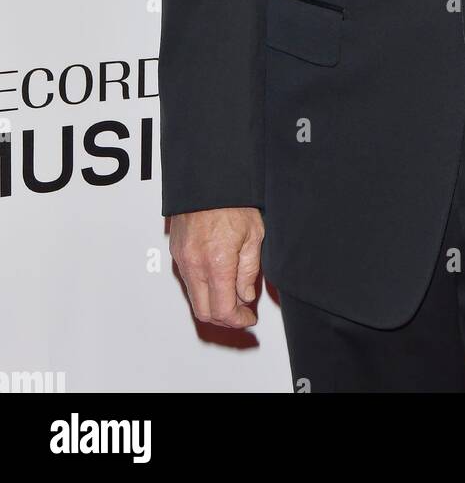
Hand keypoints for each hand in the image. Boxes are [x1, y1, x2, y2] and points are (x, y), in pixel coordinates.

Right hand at [168, 206, 263, 327]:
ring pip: (194, 298)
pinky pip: (187, 280)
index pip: (223, 311)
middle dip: (224, 318)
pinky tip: (217, 277)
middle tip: (241, 312)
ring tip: (232, 292)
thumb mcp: (254, 234)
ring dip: (212, 303)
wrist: (208, 179)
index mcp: (217, 263)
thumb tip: (244, 296)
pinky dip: (202, 287)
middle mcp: (194, 265)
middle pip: (204, 312)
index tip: (248, 318)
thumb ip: (249, 270)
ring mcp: (182, 259)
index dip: (238, 320)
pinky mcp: (175, 252)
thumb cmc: (233, 200)